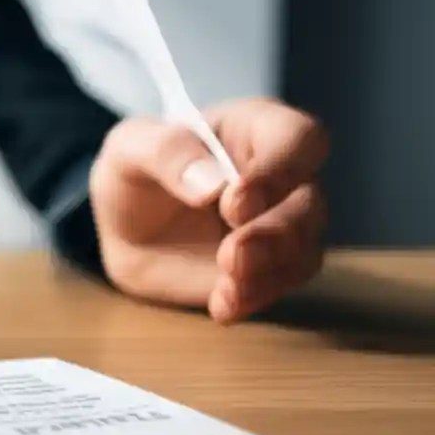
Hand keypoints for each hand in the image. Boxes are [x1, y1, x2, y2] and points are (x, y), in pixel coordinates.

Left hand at [90, 98, 328, 322]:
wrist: (123, 229)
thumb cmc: (135, 172)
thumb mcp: (130, 147)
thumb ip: (166, 153)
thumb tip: (212, 184)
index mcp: (255, 129)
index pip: (299, 138)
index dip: (280, 169)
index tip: (236, 200)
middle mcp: (282, 176)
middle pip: (310, 202)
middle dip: (276, 233)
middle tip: (230, 254)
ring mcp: (280, 226)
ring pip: (305, 249)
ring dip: (268, 272)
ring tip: (225, 287)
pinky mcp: (268, 269)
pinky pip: (280, 285)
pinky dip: (254, 298)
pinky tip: (222, 306)